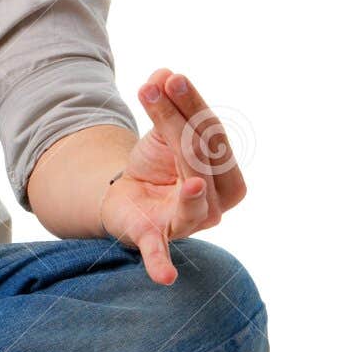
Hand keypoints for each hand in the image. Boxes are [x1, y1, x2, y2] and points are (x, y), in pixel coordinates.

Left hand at [99, 68, 246, 285]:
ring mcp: (188, 223)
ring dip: (188, 179)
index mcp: (225, 176)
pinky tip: (165, 278)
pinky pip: (160, 252)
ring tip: (188, 173)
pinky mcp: (154, 236)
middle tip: (153, 89)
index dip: (193, 105)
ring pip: (193, 198)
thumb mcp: (160, 131)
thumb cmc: (157, 164)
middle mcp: (215, 203)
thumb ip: (165, 104)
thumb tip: (163, 74)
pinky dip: (161, 264)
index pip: (214, 135)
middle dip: (178, 123)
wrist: (125, 194)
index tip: (171, 77)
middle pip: (202, 160)